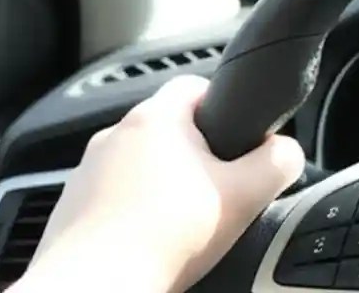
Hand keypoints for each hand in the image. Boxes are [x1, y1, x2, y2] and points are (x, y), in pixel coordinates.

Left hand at [14, 75, 304, 292]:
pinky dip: (135, 212)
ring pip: (141, 165)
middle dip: (198, 156)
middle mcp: (115, 134)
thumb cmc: (164, 238)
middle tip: (219, 192)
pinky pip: (115, 197)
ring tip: (184, 223)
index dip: (227, 110)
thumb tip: (287, 151)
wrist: (95, 287)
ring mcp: (87, 171)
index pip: (198, 85)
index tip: (239, 145)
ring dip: (164, 185)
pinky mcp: (71, 206)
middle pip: (171, 130)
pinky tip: (151, 239)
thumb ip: (279, 162)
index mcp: (156, 117)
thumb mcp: (246, 196)